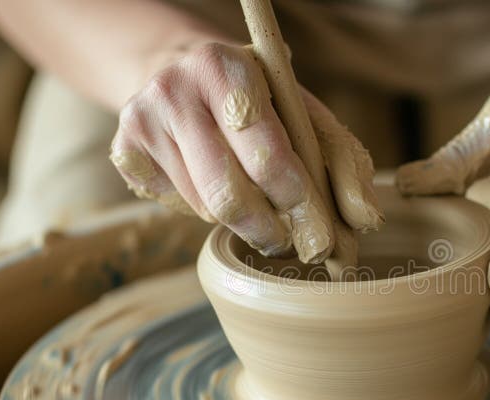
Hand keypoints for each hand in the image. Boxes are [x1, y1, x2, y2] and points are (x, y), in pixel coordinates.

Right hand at [110, 42, 382, 262]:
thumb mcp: (304, 112)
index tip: (321, 235)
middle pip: (227, 195)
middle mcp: (175, 92)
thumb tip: (366, 221)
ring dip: (240, 219)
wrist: (177, 66)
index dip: (298, 202)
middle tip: (288, 242)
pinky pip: (175, 205)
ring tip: (256, 202)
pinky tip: (213, 182)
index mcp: (227, 70)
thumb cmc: (256, 97)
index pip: (267, 156)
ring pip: (203, 206)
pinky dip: (205, 208)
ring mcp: (142, 121)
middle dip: (267, 231)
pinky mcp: (123, 149)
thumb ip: (342, 162)